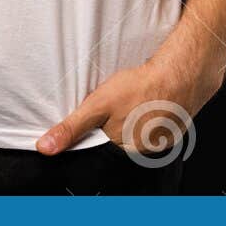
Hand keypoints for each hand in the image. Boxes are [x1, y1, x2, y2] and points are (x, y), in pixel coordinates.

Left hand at [35, 36, 225, 155]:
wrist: (180, 74)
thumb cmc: (140, 88)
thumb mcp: (97, 105)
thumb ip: (71, 128)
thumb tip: (45, 148)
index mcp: (125, 150)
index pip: (104, 148)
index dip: (102, 131)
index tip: (108, 115)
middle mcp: (146, 151)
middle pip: (122, 141)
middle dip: (119, 125)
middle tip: (124, 104)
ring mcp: (164, 140)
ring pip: (141, 133)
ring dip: (137, 120)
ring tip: (137, 102)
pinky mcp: (176, 129)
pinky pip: (159, 126)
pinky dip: (154, 116)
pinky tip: (152, 102)